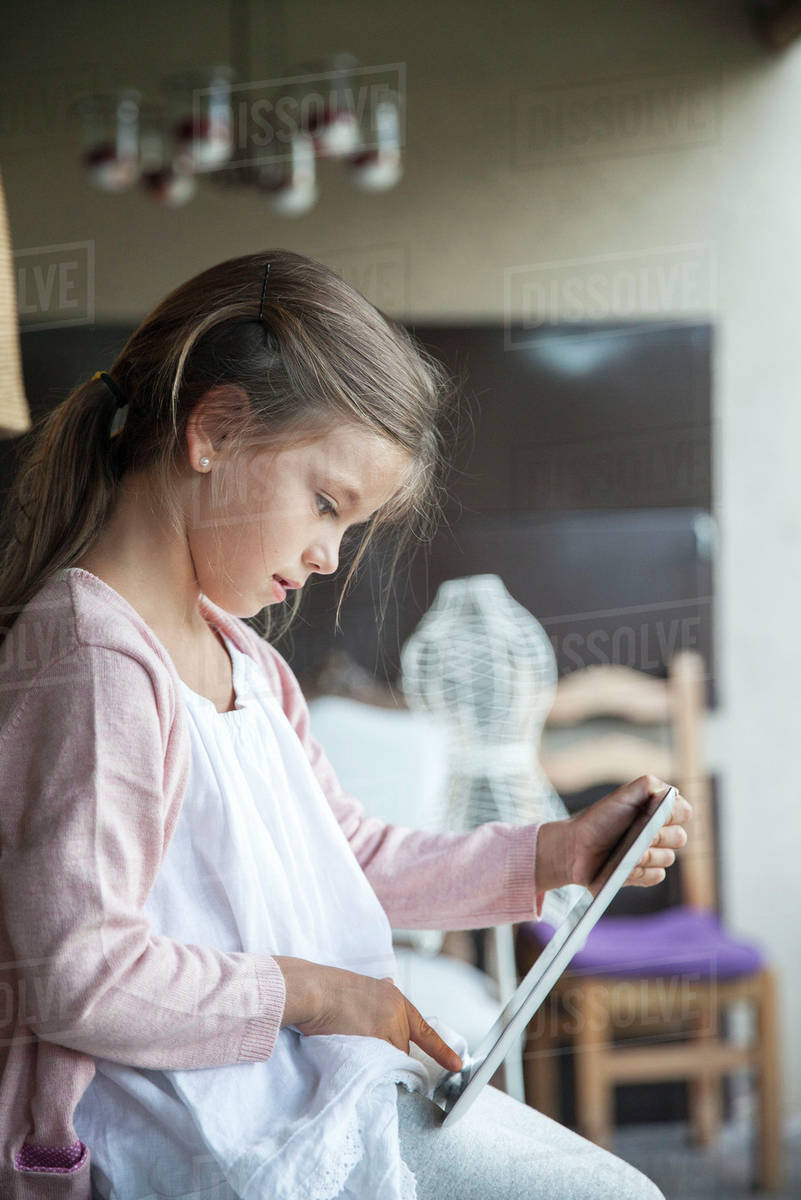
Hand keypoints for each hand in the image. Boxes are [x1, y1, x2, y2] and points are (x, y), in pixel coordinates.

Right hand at [280, 958, 463, 1073]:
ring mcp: (390, 1024)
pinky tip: (354, 1048)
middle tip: (358, 1039)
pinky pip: (381, 1064)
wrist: (316, 989)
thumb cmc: (329, 990)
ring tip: (351, 1039)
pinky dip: (371, 1066)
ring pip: (391, 1059)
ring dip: (377, 1060)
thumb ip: (378, 1000)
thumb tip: (388, 993)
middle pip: (401, 1049)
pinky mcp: (379, 1036)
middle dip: (386, 1053)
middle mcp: (398, 1009)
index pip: (424, 1030)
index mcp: (395, 997)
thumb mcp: (362, 988)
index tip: (458, 1065)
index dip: (442, 1049)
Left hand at [537, 775, 691, 891]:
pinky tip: (625, 867)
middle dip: (660, 836)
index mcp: (657, 811)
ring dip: (648, 855)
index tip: (657, 814)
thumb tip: (670, 792)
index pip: (684, 811)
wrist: (575, 848)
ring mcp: (653, 855)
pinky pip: (657, 876)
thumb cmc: (598, 820)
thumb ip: (647, 785)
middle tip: (641, 835)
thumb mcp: (621, 796)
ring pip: (669, 858)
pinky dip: (641, 872)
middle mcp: (659, 833)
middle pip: (680, 838)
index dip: (674, 813)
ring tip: (627, 853)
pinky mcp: (644, 875)